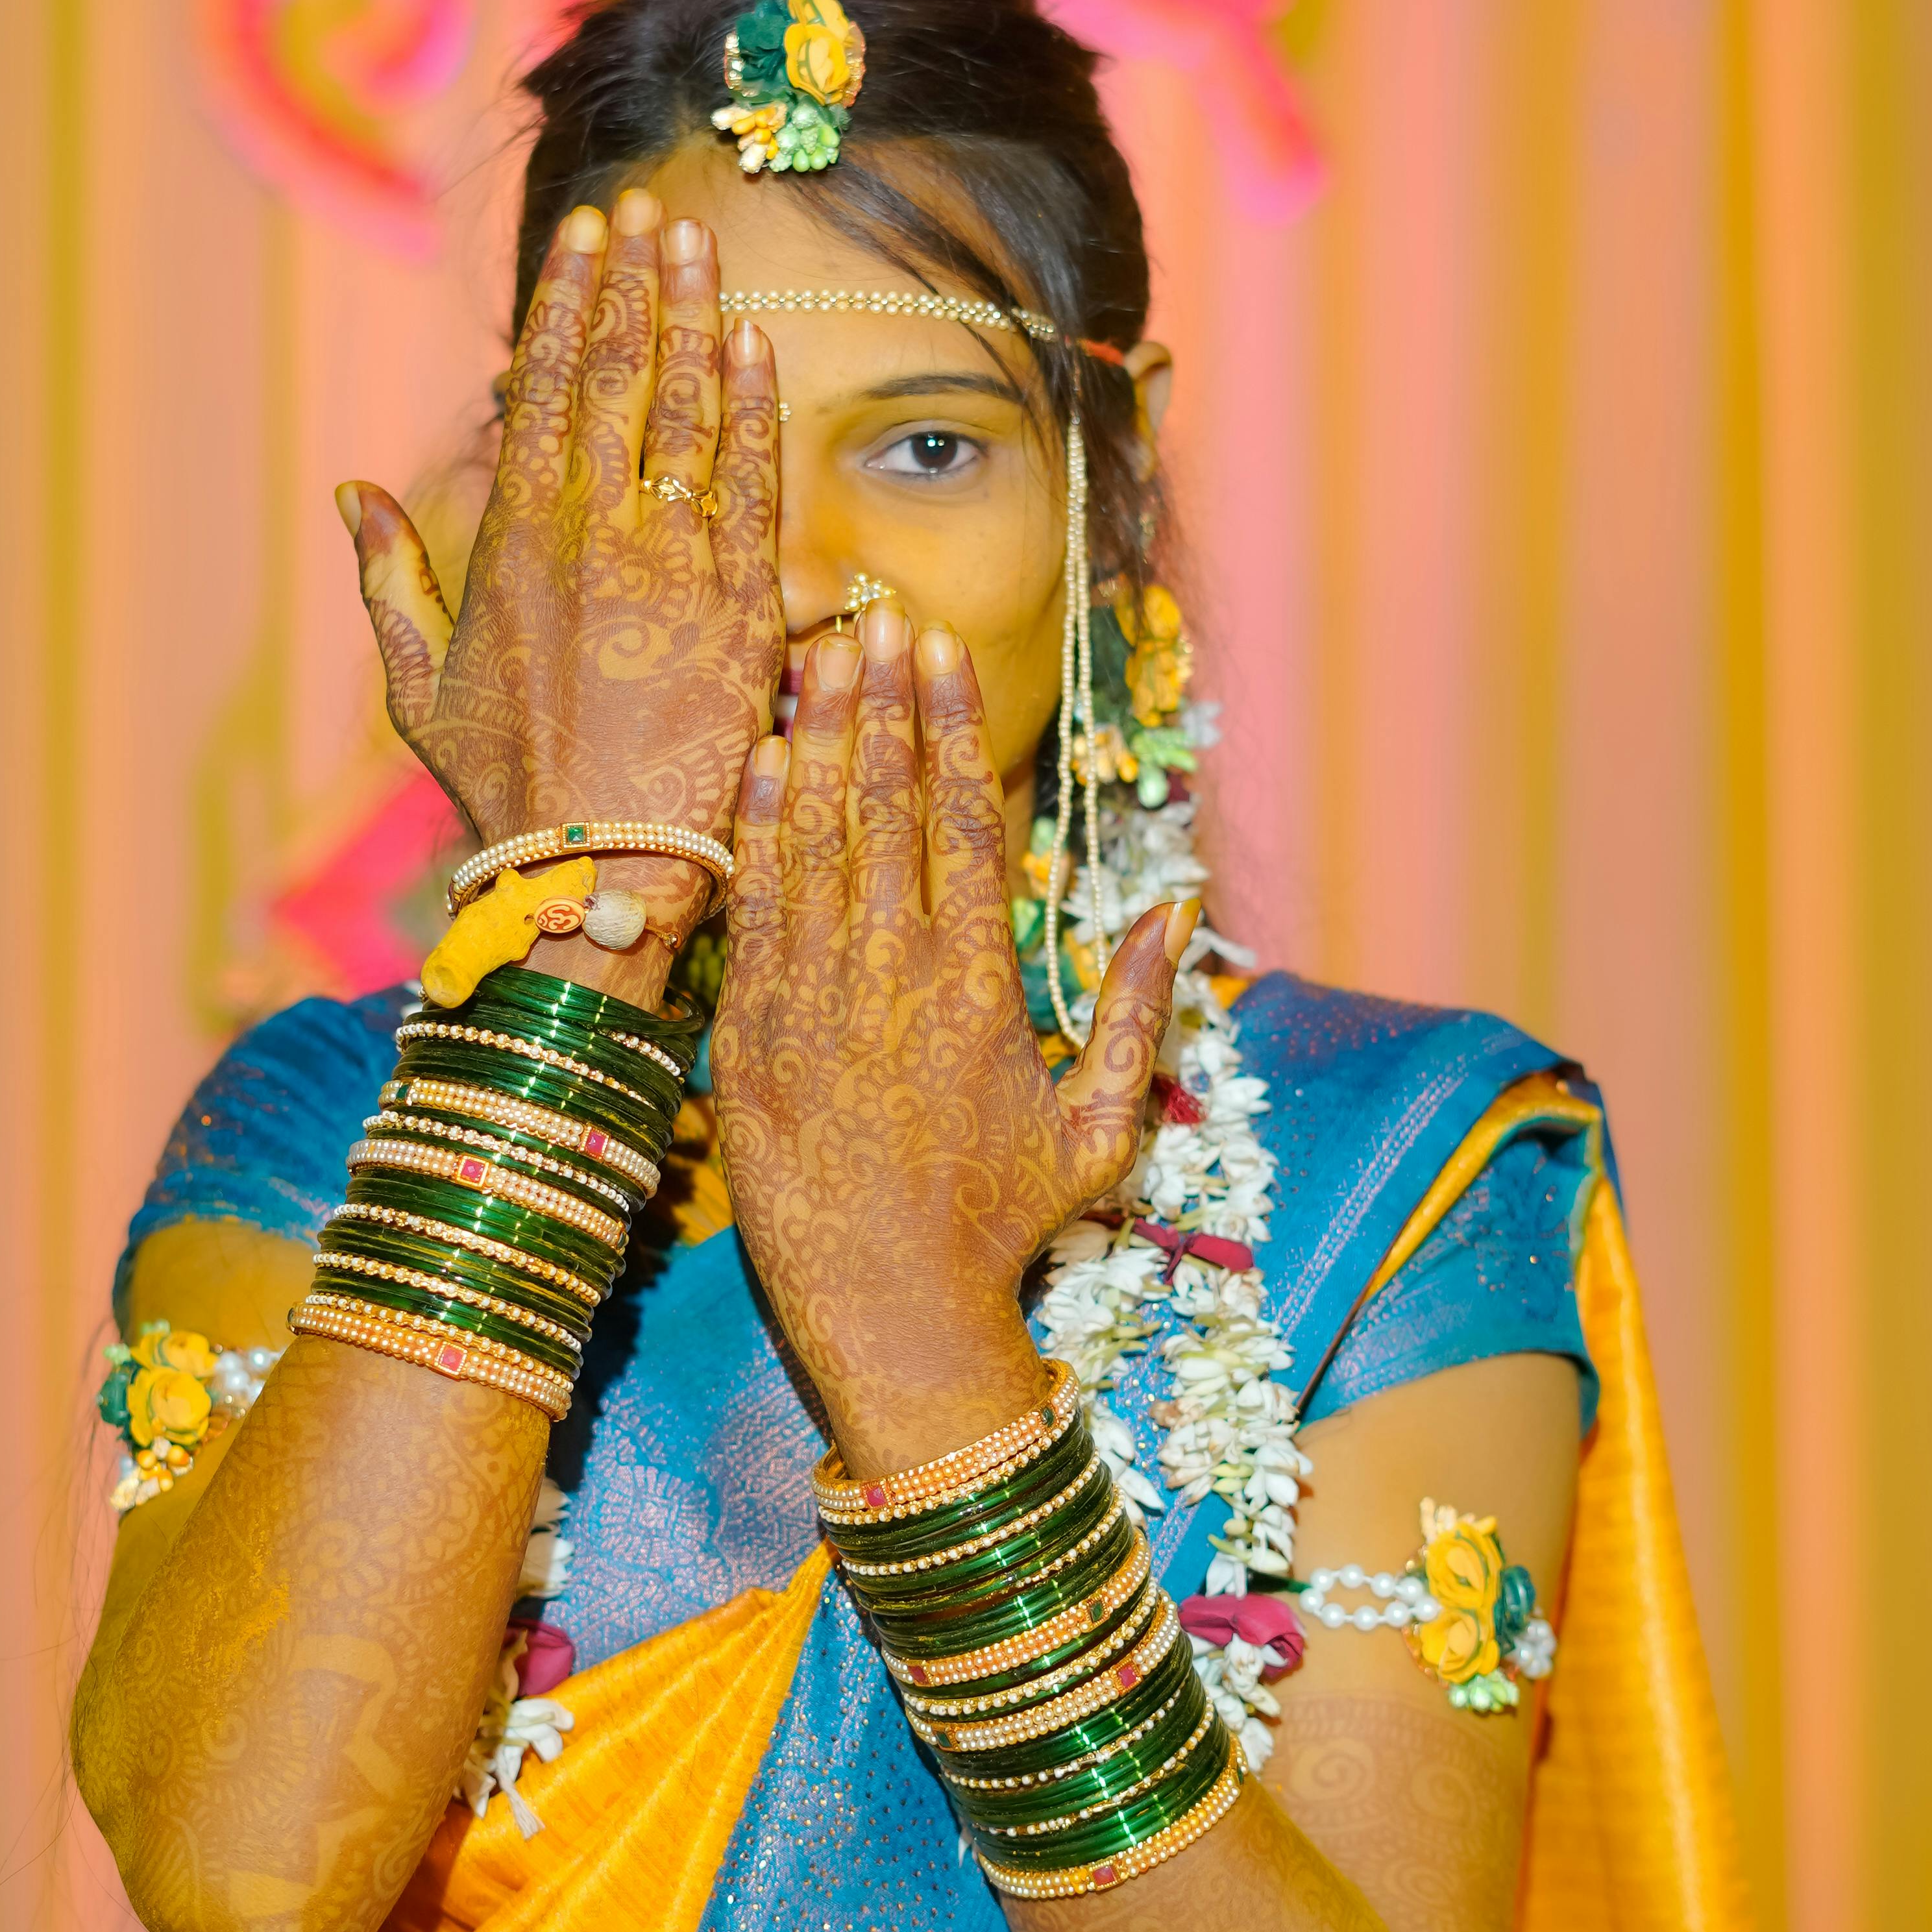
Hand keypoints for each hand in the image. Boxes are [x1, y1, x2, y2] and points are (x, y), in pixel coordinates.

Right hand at [337, 194, 782, 955]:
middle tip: (648, 208)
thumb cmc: (506, 786)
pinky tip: (754, 344)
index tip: (586, 239)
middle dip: (633, 284)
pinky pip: (751, 480)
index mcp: (514, 541)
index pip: (545, 391)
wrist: (601, 868)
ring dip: (693, 316)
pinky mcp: (741, 601)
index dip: (568, 306)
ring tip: (697, 242)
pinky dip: (752, 406)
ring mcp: (673, 562)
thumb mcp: (418, 685)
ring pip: (687, 409)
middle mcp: (593, 533)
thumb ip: (389, 579)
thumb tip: (352, 492)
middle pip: (618, 376)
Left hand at [712, 598, 1192, 1473]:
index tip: (940, 651)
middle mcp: (898, 977)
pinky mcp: (755, 1035)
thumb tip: (1177, 905)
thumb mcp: (1102, 1128)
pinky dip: (758, 826)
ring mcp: (818, 1002)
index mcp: (984, 989)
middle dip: (881, 701)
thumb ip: (1137, 1009)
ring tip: (821, 650)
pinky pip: (756, 907)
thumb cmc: (1006, 1230)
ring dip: (820, 736)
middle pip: (886, 806)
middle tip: (876, 611)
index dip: (950, 728)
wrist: (893, 1320)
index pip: (965, 824)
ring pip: (816, 839)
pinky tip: (764, 755)